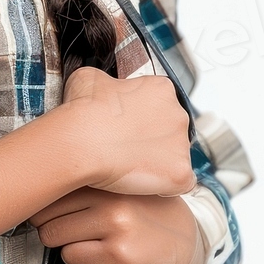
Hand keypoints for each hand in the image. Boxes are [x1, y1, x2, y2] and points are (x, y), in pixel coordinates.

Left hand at [29, 188, 204, 263]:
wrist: (178, 237)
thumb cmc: (135, 205)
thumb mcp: (113, 181)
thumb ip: (79, 176)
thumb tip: (26, 179)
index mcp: (104, 174)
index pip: (48, 182)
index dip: (40, 195)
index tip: (39, 197)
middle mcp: (109, 197)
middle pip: (44, 211)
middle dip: (49, 220)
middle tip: (68, 220)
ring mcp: (115, 226)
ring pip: (53, 235)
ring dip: (61, 239)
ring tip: (84, 234)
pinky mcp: (118, 255)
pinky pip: (71, 256)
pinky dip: (76, 256)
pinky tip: (96, 249)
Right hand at [55, 66, 193, 195]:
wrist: (82, 142)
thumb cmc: (85, 112)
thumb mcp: (89, 78)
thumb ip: (109, 83)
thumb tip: (105, 89)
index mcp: (161, 89)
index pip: (161, 101)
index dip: (143, 113)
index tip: (129, 122)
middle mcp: (178, 114)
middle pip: (172, 128)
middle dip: (153, 136)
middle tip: (127, 144)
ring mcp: (182, 146)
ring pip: (175, 155)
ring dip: (158, 160)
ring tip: (130, 163)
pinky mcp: (180, 173)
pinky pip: (180, 182)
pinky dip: (165, 184)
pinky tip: (141, 180)